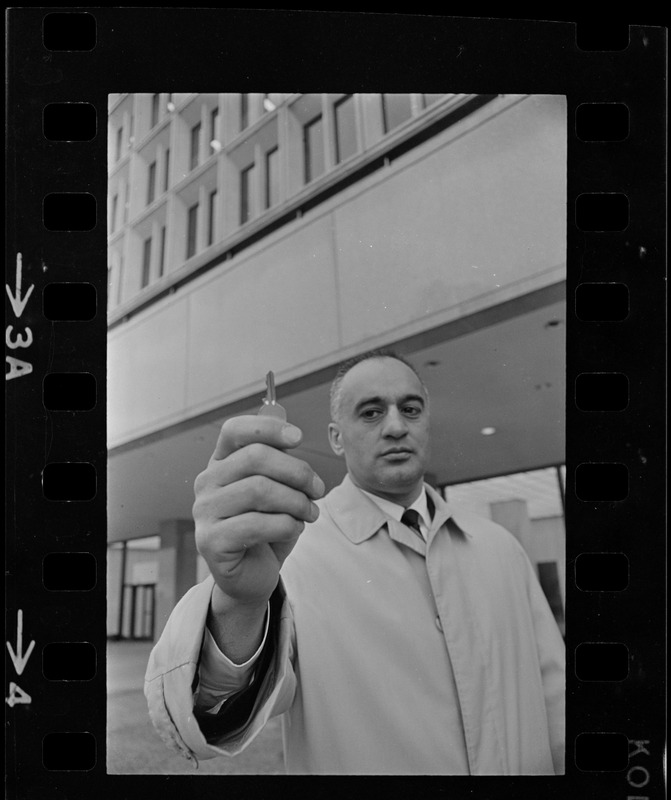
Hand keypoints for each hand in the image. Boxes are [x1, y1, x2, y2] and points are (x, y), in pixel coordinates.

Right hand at [193, 415, 325, 611]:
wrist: (253, 574)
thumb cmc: (268, 527)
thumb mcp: (279, 489)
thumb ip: (280, 463)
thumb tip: (291, 437)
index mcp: (221, 462)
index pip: (234, 430)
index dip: (267, 428)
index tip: (298, 437)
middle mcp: (207, 482)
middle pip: (254, 457)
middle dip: (296, 471)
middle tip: (318, 489)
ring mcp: (204, 512)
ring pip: (259, 490)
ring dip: (296, 501)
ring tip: (310, 513)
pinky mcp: (210, 541)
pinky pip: (256, 525)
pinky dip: (285, 526)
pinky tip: (293, 530)